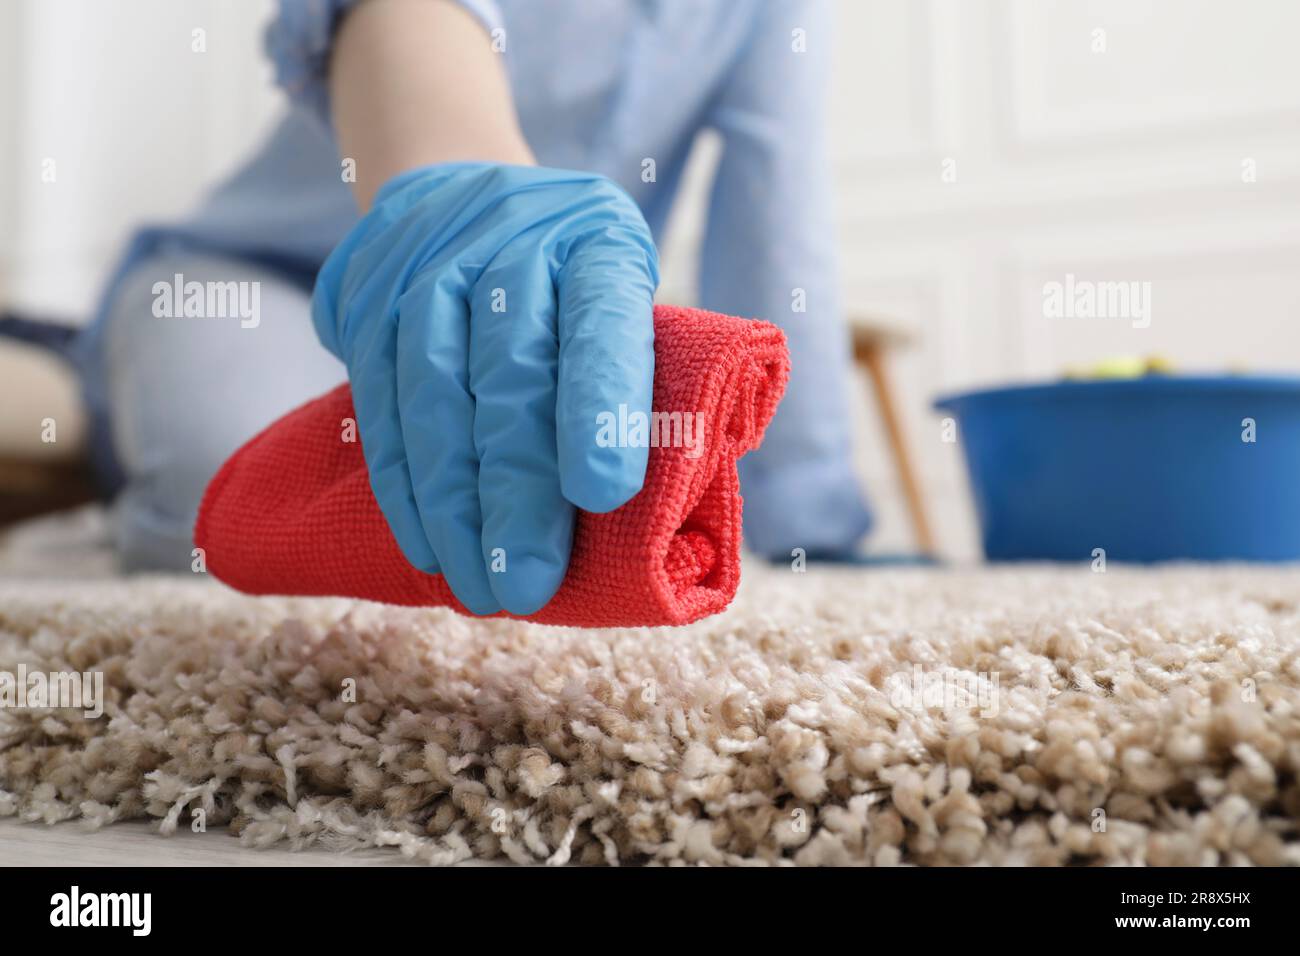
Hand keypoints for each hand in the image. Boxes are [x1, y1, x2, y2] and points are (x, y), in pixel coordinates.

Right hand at [312, 163, 657, 615]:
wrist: (457, 183)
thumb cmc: (570, 276)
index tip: (604, 493)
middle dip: (517, 489)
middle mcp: (511, 241)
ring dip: (453, 503)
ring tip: (478, 585)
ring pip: (432, 392)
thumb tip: (671, 510)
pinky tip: (428, 544)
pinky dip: (405, 484)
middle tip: (529, 583)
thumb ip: (647, 377)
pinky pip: (378, 402)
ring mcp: (428, 265)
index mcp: (598, 242)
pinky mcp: (366, 297)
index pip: (602, 321)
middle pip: (511, 371)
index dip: (600, 404)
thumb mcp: (625, 293)